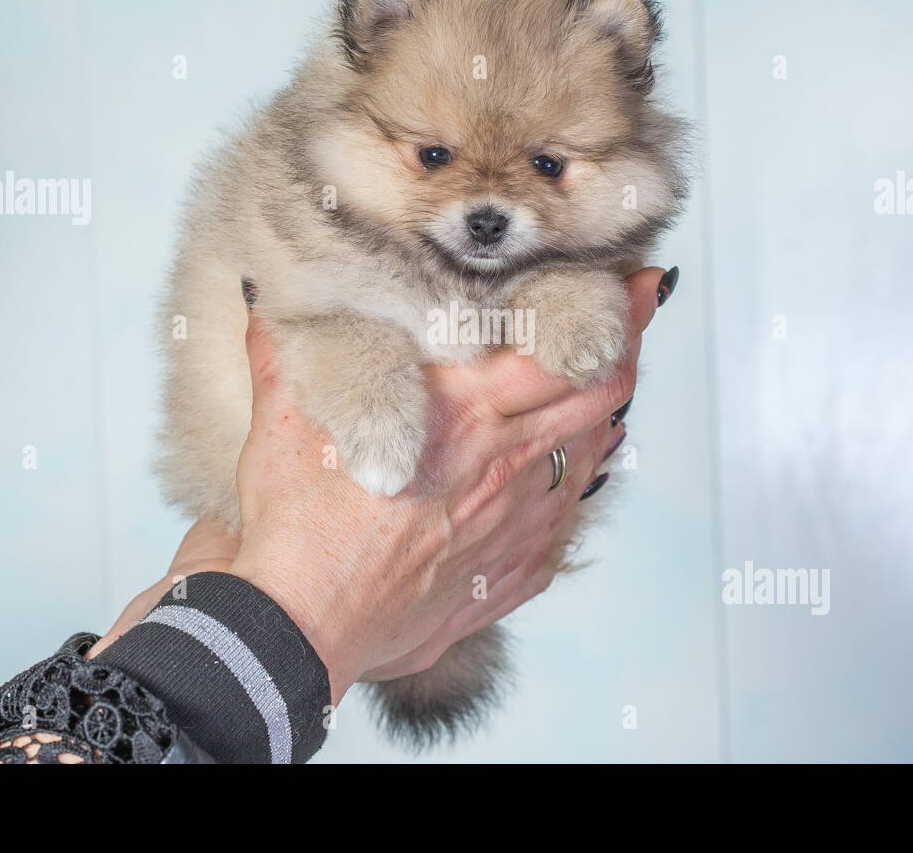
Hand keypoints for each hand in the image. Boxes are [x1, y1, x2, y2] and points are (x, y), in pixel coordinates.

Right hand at [93, 266, 672, 705]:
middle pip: (597, 400)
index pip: (565, 350)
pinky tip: (574, 483)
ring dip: (603, 422)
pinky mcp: (502, 576)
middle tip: (641, 324)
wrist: (301, 626)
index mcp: (465, 415)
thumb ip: (286, 349)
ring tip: (610, 394)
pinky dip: (575, 494)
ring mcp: (511, 525)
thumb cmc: (299, 526)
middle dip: (627, 356)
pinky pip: (561, 529)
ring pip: (585, 461)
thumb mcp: (283, 418)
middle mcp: (503, 465)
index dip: (618, 313)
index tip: (644, 286)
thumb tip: (269, 298)